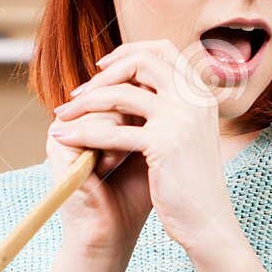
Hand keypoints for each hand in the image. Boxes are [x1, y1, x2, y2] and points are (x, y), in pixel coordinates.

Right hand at [45, 100, 150, 266]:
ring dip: (126, 139)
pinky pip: (97, 127)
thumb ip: (157, 110)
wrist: (113, 234)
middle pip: (120, 91)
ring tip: (119, 164)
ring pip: (112, 108)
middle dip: (137, 123)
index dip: (147, 110)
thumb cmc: (136, 195)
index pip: (128, 85)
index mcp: (97, 113)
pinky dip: (113, 150)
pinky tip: (109, 169)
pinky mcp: (57, 143)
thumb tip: (178, 74)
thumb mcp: (152, 144)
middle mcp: (78, 116)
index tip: (150, 140)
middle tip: (136, 152)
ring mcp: (64, 127)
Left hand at [49, 39, 242, 256]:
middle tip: (78, 93)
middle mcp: (195, 99)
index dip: (129, 52)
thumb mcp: (187, 134)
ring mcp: (181, 119)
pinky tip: (64, 139)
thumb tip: (132, 85)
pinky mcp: (165, 144)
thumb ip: (170, 106)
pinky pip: (113, 131)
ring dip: (86, 103)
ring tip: (63, 115)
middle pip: (141, 62)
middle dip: (103, 75)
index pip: (162, 49)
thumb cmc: (191, 182)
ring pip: (121, 93)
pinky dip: (83, 133)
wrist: (208, 222)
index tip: (102, 66)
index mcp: (201, 93)